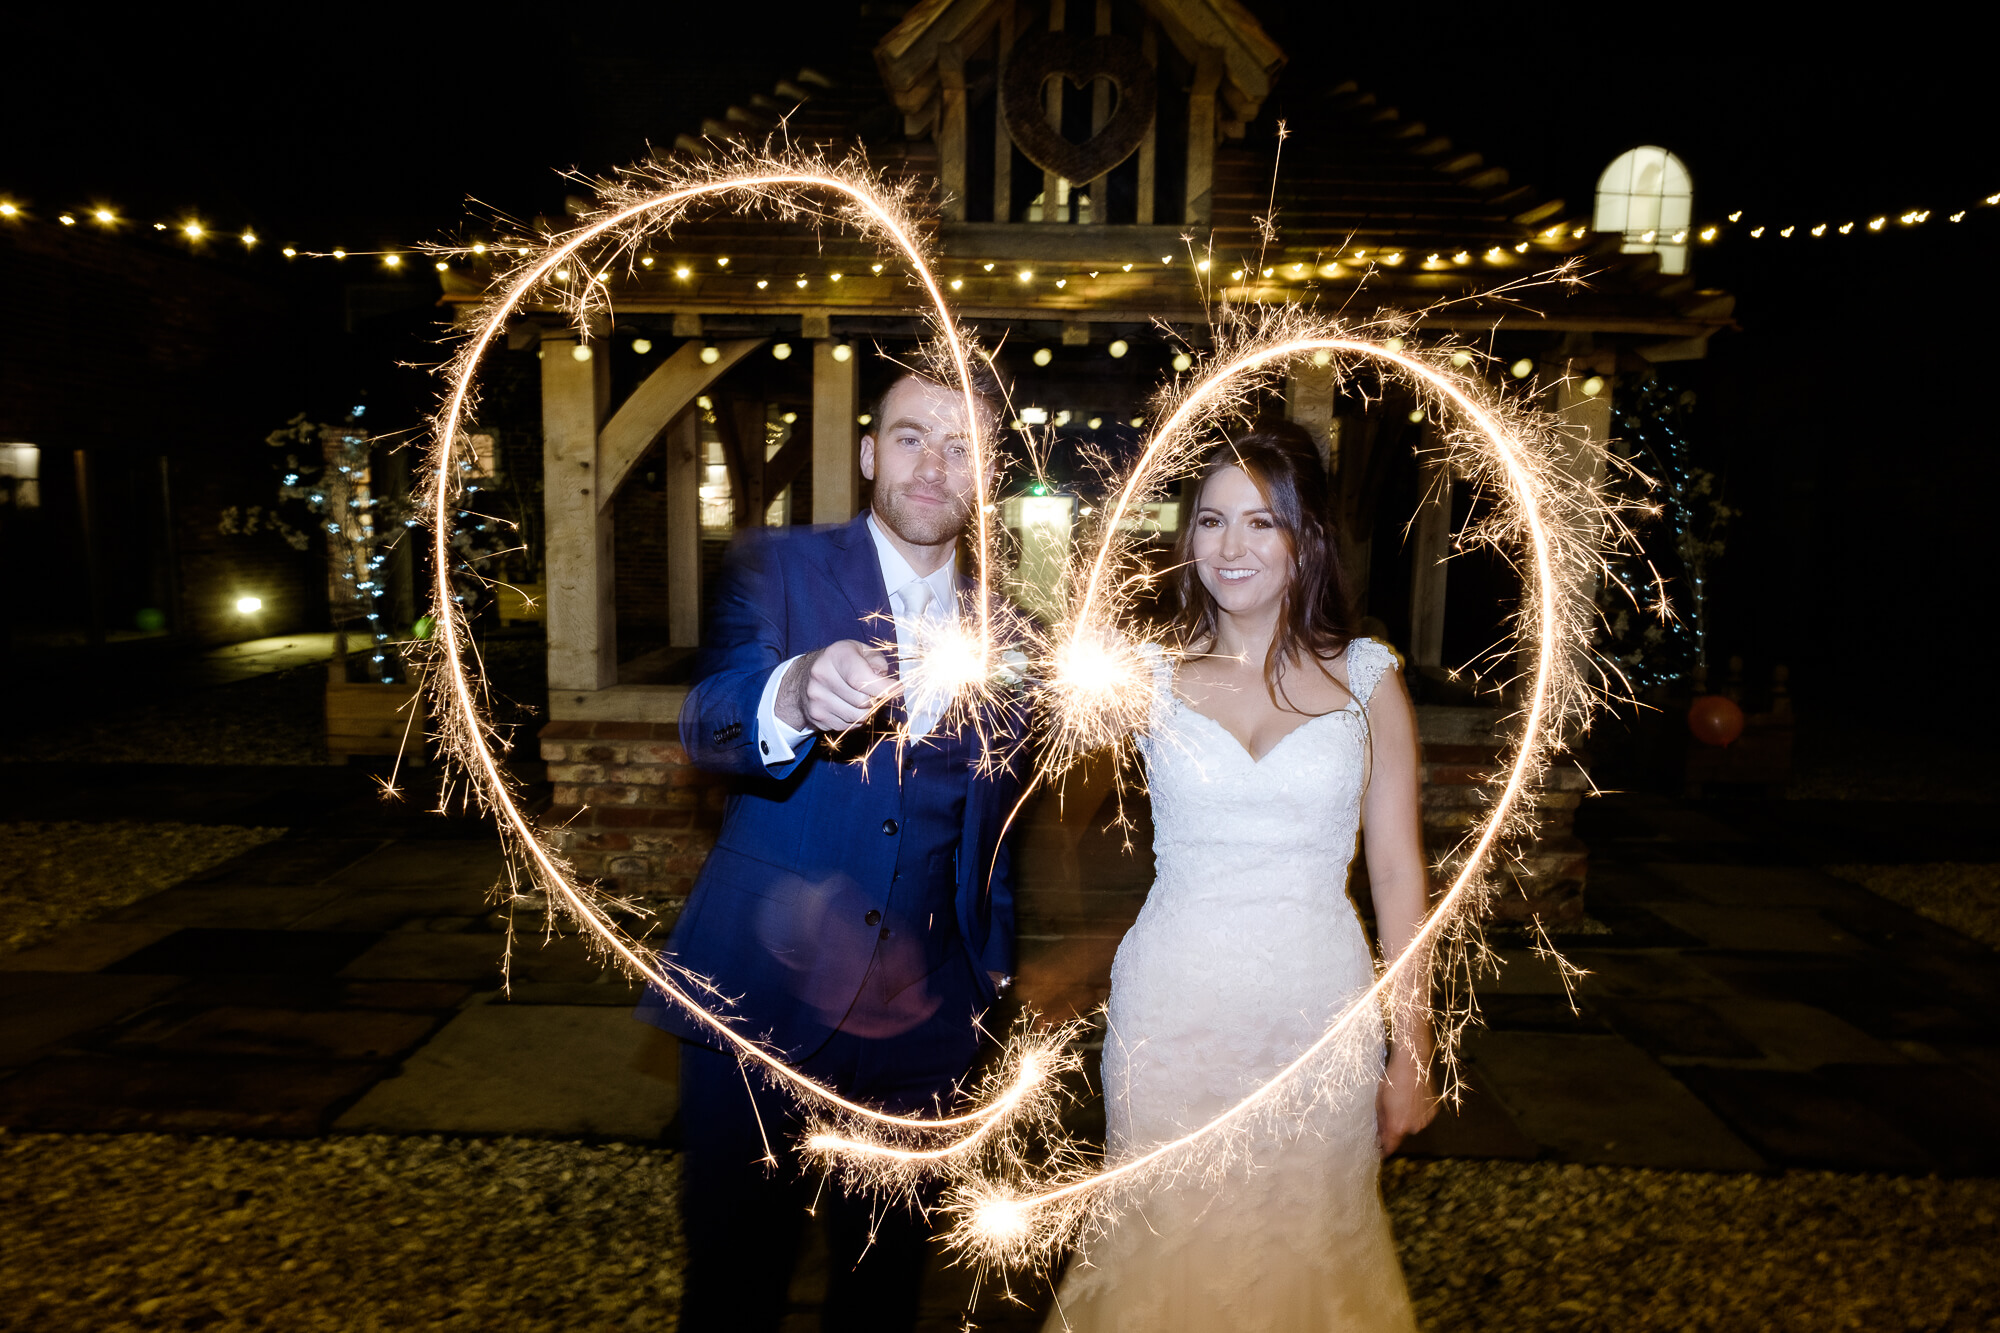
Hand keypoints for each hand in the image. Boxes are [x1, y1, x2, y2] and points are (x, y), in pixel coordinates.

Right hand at [778, 639, 896, 731]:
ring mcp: (817, 699)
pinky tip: (847, 705)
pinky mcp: (816, 717)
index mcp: (835, 656)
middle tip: (874, 692)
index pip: (861, 678)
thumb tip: (886, 681)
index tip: (898, 690)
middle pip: (863, 701)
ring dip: (867, 711)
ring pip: (858, 717)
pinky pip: (848, 726)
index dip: (884, 688)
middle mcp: (821, 676)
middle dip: (876, 699)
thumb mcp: (859, 651)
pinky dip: (854, 719)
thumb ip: (877, 661)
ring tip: (859, 697)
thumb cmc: (840, 662)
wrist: (804, 677)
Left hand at [1375, 1040, 1436, 1156]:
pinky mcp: (1433, 1112)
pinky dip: (1417, 1111)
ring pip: (1412, 1125)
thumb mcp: (1379, 1101)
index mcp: (1398, 1126)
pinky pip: (1422, 1116)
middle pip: (1401, 1133)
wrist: (1413, 1064)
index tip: (1380, 1152)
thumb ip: (1380, 1123)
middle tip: (1390, 1110)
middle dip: (1395, 1126)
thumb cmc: (1393, 1080)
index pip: (1390, 1146)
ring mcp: (1425, 1120)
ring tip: (1403, 1099)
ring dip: (1407, 1118)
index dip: (1385, 1150)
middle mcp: (1413, 1127)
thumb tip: (1379, 1137)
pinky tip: (1412, 1097)